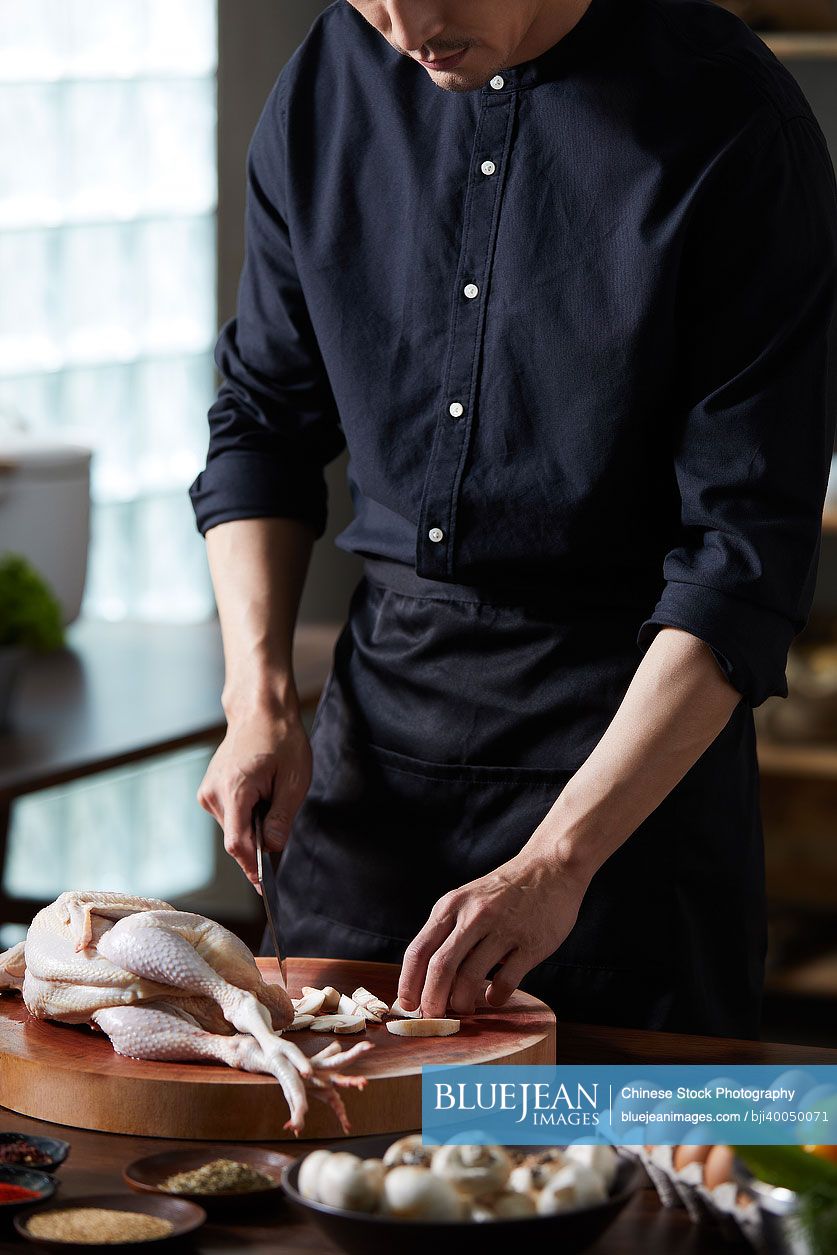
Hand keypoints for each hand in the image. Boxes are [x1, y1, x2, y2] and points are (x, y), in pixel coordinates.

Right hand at [197, 709, 311, 890]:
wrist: (260, 711)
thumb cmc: (280, 739)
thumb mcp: (293, 780)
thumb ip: (281, 818)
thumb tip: (273, 848)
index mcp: (234, 790)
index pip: (237, 844)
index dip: (251, 867)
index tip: (264, 886)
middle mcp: (213, 794)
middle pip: (235, 838)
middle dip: (258, 841)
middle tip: (281, 816)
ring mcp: (208, 791)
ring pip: (232, 828)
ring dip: (252, 825)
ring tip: (270, 794)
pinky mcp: (209, 790)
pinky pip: (228, 816)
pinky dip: (245, 814)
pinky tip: (259, 793)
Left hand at [397, 843, 589, 1018]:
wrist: (550, 868)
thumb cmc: (502, 891)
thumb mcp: (466, 900)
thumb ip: (447, 931)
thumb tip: (425, 978)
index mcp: (451, 906)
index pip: (418, 951)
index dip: (409, 983)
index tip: (407, 1005)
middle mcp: (474, 916)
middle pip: (440, 968)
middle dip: (431, 1001)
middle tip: (432, 1017)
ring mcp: (503, 929)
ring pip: (470, 977)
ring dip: (461, 1002)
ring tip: (463, 1009)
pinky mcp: (530, 944)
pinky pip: (505, 981)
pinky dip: (494, 997)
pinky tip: (492, 998)